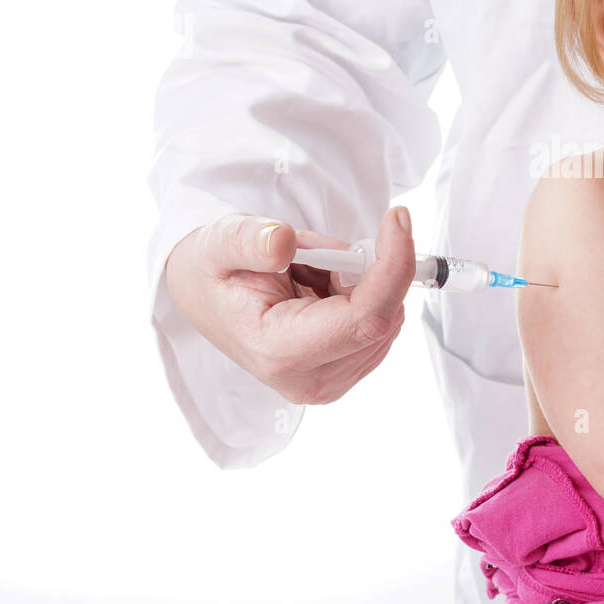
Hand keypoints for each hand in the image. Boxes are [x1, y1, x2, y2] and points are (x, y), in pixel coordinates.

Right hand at [164, 206, 414, 404]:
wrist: (206, 297)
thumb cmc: (216, 270)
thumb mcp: (220, 241)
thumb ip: (249, 240)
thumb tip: (284, 242)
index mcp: (279, 352)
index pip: (366, 319)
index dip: (393, 268)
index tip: (397, 221)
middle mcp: (310, 380)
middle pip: (383, 318)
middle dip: (367, 270)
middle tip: (318, 254)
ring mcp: (330, 383)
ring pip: (386, 318)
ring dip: (361, 283)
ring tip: (307, 276)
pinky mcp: (344, 373)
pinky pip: (380, 324)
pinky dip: (360, 295)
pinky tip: (320, 291)